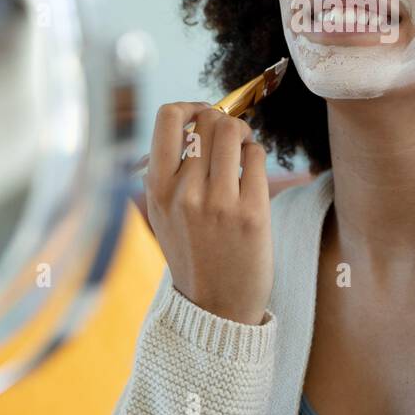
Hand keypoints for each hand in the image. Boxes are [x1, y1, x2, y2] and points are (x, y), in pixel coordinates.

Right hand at [143, 102, 272, 325]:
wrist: (215, 307)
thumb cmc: (194, 253)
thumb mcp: (165, 214)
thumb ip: (173, 172)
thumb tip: (197, 122)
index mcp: (157, 189)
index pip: (168, 118)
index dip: (190, 106)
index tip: (203, 116)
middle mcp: (184, 193)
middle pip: (209, 120)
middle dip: (224, 120)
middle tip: (231, 137)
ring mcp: (218, 203)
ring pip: (234, 132)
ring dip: (243, 133)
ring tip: (243, 150)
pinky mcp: (251, 213)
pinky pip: (257, 156)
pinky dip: (257, 154)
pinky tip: (253, 171)